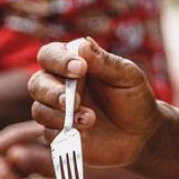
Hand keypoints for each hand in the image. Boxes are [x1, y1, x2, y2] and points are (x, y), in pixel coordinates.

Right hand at [28, 37, 161, 170]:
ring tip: (89, 119)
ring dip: (60, 115)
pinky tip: (85, 132)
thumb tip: (83, 44)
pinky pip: (48, 134)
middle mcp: (59, 85)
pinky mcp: (59, 134)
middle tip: (75, 100)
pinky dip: (63, 133)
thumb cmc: (133, 97)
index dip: (60, 61)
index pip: (50, 55)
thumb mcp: (127, 76)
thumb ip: (105, 62)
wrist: (142, 133)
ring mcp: (57, 111)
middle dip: (53, 92)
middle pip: (37, 83)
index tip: (80, 68)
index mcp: (72, 63)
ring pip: (39, 110)